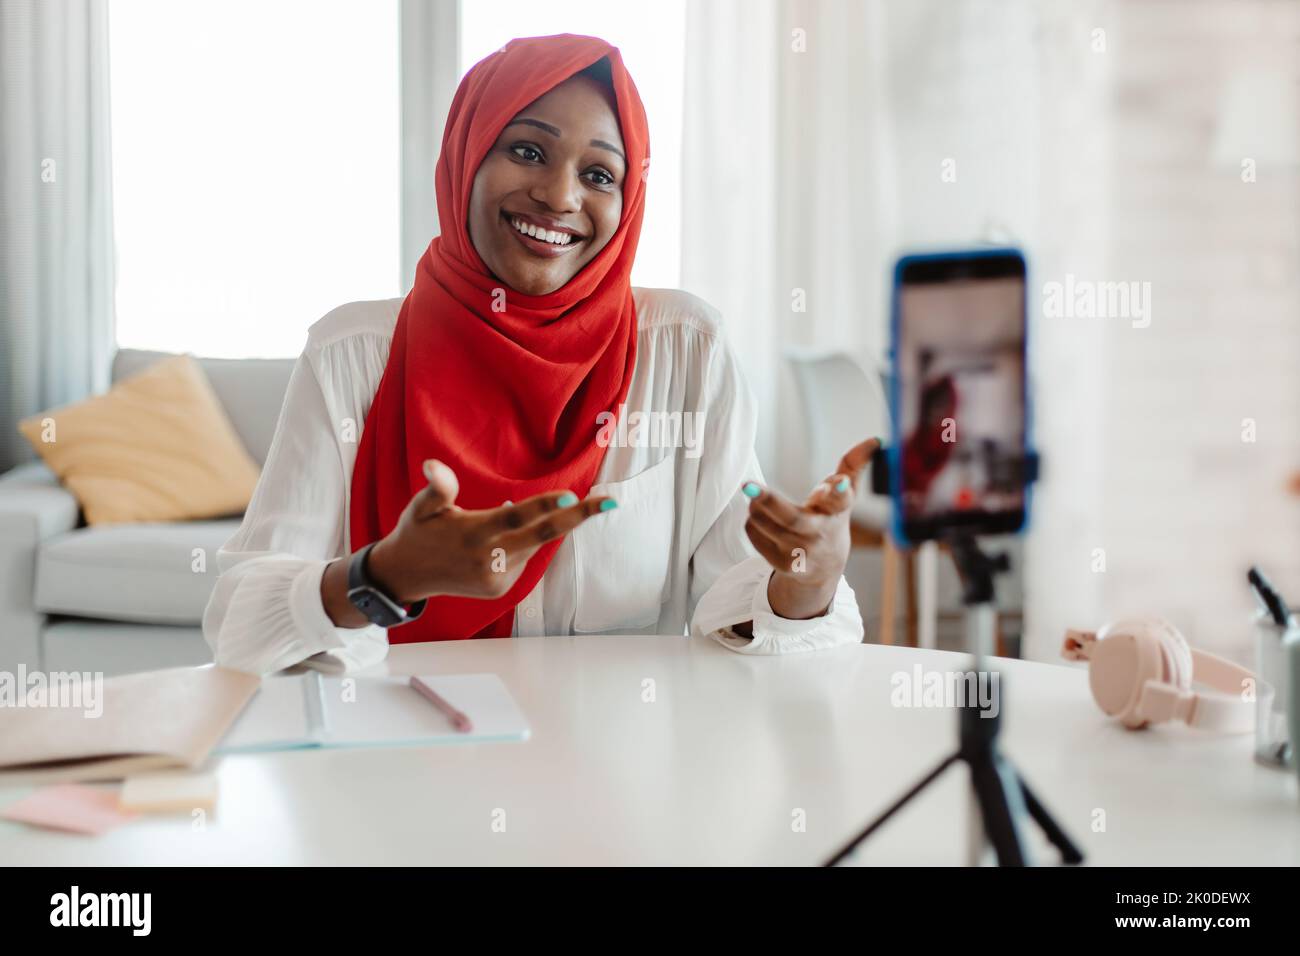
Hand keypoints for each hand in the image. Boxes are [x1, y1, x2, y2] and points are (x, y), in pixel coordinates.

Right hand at [367, 459, 615, 604]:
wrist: (406, 577)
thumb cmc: (418, 531)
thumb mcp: (421, 507)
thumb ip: (437, 488)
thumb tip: (433, 465)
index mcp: (471, 534)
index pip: (514, 518)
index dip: (542, 506)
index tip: (570, 494)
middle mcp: (488, 559)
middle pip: (542, 535)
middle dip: (579, 517)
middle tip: (610, 501)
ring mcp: (497, 578)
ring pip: (535, 545)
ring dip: (550, 524)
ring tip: (540, 508)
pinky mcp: (500, 590)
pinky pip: (524, 559)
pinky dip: (524, 543)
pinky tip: (503, 538)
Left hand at [742, 438, 878, 619]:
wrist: (824, 567)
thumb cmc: (831, 518)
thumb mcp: (845, 495)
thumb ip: (854, 466)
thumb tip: (875, 439)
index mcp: (837, 511)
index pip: (841, 500)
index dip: (840, 491)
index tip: (837, 482)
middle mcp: (820, 533)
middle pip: (792, 518)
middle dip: (769, 500)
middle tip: (747, 485)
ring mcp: (801, 552)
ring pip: (765, 524)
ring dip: (756, 506)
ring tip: (756, 496)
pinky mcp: (783, 564)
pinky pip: (755, 535)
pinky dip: (752, 522)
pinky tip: (761, 519)